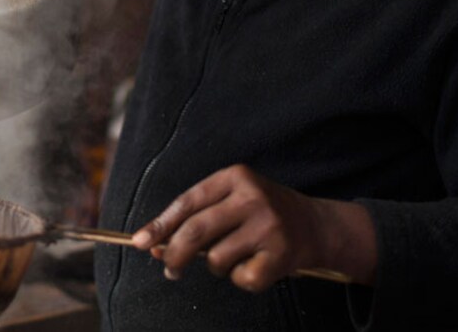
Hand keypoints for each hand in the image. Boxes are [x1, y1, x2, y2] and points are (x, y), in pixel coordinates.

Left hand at [132, 164, 376, 290]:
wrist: (318, 226)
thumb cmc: (263, 214)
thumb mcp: (233, 202)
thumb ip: (197, 219)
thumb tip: (155, 246)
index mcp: (235, 177)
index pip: (187, 202)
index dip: (160, 225)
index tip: (139, 242)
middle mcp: (252, 197)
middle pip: (196, 231)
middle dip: (175, 255)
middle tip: (170, 269)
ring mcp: (268, 225)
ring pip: (216, 259)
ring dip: (217, 267)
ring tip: (235, 257)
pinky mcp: (281, 254)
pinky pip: (242, 278)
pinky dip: (242, 279)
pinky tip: (256, 265)